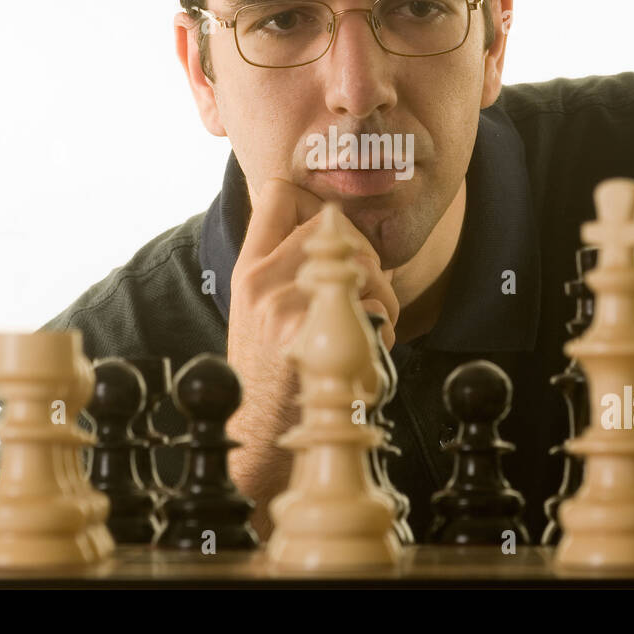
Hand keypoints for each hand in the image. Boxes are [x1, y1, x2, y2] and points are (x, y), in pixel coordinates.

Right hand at [225, 177, 398, 535]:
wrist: (260, 441)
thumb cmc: (273, 379)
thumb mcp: (260, 314)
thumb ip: (286, 271)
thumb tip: (337, 227)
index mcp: (247, 270)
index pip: (280, 192)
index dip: (319, 206)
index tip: (338, 240)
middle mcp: (260, 280)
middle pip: (332, 223)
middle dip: (366, 252)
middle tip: (373, 290)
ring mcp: (282, 305)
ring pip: (359, 261)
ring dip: (384, 290)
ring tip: (380, 323)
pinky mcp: (309, 332)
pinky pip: (371, 304)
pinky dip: (386, 325)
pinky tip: (376, 349)